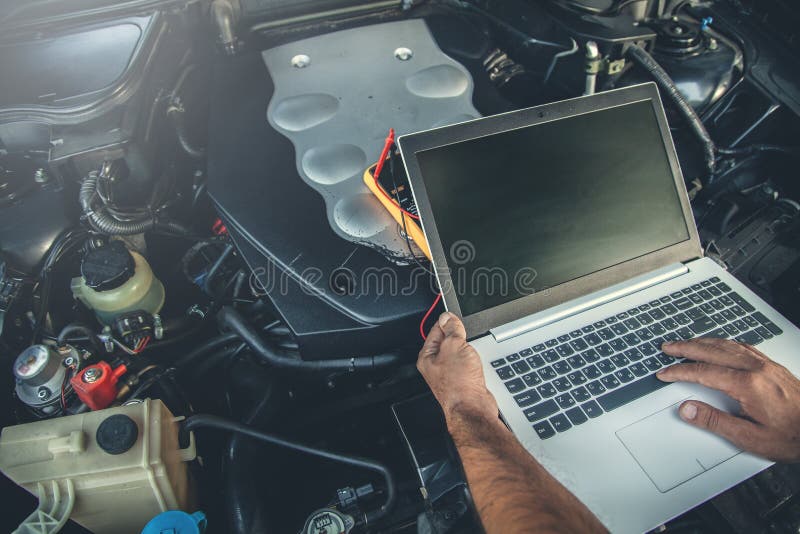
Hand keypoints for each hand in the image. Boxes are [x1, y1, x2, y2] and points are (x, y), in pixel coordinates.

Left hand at [417, 312, 497, 422]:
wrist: (472, 408)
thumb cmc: (459, 383)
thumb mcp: (455, 346)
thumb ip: (451, 329)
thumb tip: (448, 317)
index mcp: (427, 357)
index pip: (435, 330)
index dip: (447, 321)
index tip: (455, 316)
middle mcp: (435, 366)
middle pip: (447, 341)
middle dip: (458, 336)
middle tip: (465, 334)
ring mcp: (449, 374)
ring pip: (459, 353)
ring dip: (467, 349)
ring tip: (471, 351)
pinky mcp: (462, 381)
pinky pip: (467, 364)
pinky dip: (473, 360)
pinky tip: (476, 363)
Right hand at [657, 338, 799, 461]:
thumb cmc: (792, 436)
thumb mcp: (749, 437)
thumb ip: (714, 421)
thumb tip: (687, 409)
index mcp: (747, 384)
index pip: (703, 372)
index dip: (679, 371)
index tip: (665, 373)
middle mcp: (756, 369)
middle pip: (711, 351)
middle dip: (685, 348)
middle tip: (668, 347)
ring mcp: (765, 364)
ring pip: (727, 345)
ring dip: (702, 342)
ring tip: (686, 343)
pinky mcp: (772, 366)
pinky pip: (742, 346)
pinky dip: (723, 343)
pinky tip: (719, 344)